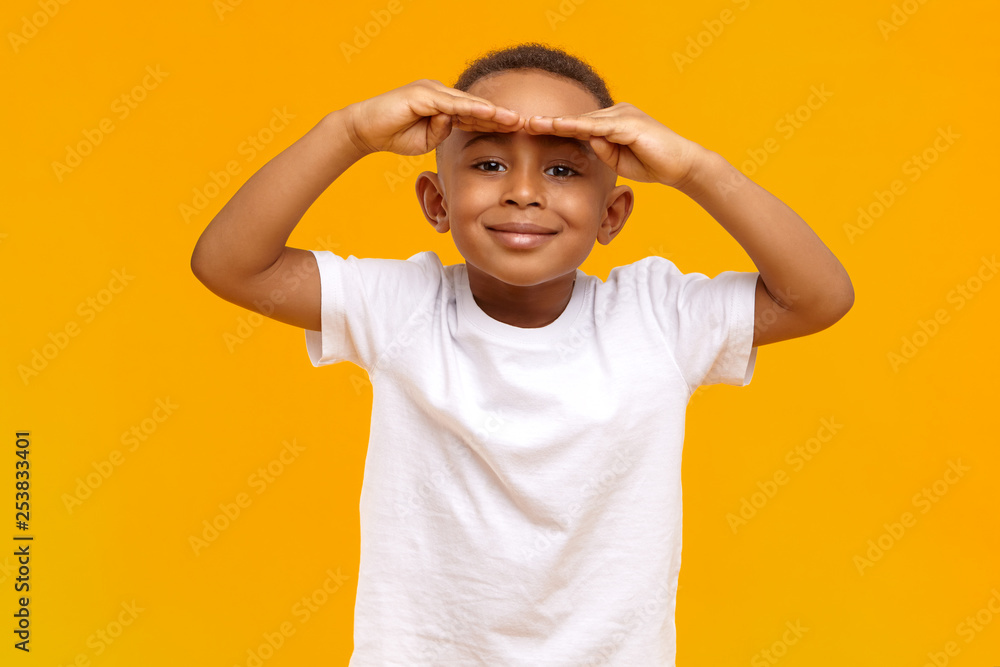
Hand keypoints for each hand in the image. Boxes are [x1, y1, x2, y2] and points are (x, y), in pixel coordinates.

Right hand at [343, 79, 523, 157]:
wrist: (364, 130)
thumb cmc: (394, 136)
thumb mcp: (426, 141)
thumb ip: (442, 133)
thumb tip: (453, 124)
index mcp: (443, 106)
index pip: (474, 115)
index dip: (495, 122)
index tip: (517, 131)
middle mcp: (440, 94)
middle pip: (476, 106)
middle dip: (500, 115)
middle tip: (525, 123)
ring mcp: (432, 91)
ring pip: (468, 103)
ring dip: (492, 112)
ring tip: (513, 119)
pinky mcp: (423, 95)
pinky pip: (452, 104)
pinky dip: (471, 109)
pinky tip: (489, 114)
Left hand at [524, 103, 705, 187]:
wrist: (681, 166)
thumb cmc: (652, 165)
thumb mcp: (618, 161)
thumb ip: (602, 150)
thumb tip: (586, 142)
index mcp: (612, 122)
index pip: (577, 126)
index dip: (554, 128)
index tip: (530, 131)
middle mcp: (616, 113)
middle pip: (575, 119)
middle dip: (548, 122)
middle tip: (521, 123)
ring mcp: (623, 115)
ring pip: (582, 120)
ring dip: (555, 122)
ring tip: (530, 124)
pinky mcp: (628, 123)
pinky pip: (596, 125)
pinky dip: (574, 126)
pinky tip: (556, 126)